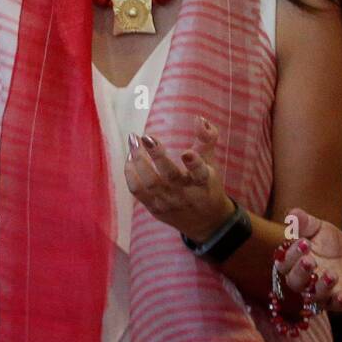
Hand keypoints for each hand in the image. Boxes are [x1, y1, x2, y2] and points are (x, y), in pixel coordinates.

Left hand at [126, 117, 233, 243]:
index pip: (200, 173)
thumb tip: (200, 119)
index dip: (194, 163)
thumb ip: (207, 139)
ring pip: (149, 182)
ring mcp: (169, 202)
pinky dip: (130, 173)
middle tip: (145, 137)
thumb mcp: (211, 164)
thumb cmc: (207, 186)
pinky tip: (130, 157)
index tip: (186, 152)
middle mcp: (186, 194)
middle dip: (157, 156)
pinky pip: (137, 191)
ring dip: (138, 160)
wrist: (205, 223)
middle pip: (169, 176)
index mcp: (204, 182)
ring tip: (133, 141)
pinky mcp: (155, 208)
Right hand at [274, 208, 341, 311]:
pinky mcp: (338, 302)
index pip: (285, 263)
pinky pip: (335, 305)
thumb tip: (291, 214)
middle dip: (301, 272)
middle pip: (295, 283)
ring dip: (321, 287)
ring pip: (313, 296)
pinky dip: (338, 301)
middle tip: (310, 260)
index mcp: (294, 263)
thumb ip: (304, 223)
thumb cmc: (332, 244)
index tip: (303, 242)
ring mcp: (320, 294)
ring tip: (331, 274)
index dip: (291, 255)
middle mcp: (304, 282)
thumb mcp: (319, 229)